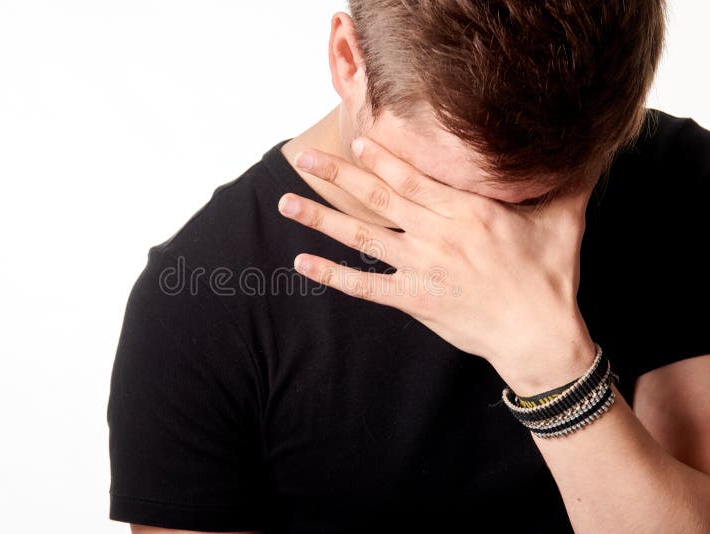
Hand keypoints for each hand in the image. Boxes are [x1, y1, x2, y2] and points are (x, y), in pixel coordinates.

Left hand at [277, 136, 598, 395]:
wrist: (539, 336)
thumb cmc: (550, 277)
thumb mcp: (563, 221)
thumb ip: (565, 182)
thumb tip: (586, 151)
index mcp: (468, 210)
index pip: (414, 176)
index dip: (381, 157)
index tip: (354, 139)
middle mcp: (437, 233)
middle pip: (377, 197)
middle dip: (336, 175)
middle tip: (302, 158)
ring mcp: (421, 267)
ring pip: (362, 235)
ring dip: (321, 218)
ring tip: (286, 202)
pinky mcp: (413, 298)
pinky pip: (365, 284)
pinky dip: (333, 275)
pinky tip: (303, 263)